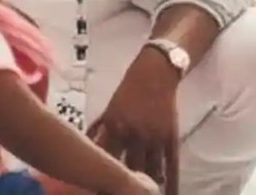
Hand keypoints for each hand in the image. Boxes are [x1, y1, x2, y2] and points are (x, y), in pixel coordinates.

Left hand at [90, 48, 180, 194]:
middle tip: (118, 193)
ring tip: (143, 194)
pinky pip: (172, 164)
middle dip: (122, 185)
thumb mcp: (109, 108)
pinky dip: (171, 182)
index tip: (96, 189)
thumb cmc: (129, 89)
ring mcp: (154, 137)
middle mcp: (134, 135)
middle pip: (127, 169)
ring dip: (146, 186)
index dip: (100, 177)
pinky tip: (170, 194)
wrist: (155, 73)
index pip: (105, 159)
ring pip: (150, 170)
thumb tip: (84, 144)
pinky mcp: (170, 136)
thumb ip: (99, 129)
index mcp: (115, 127)